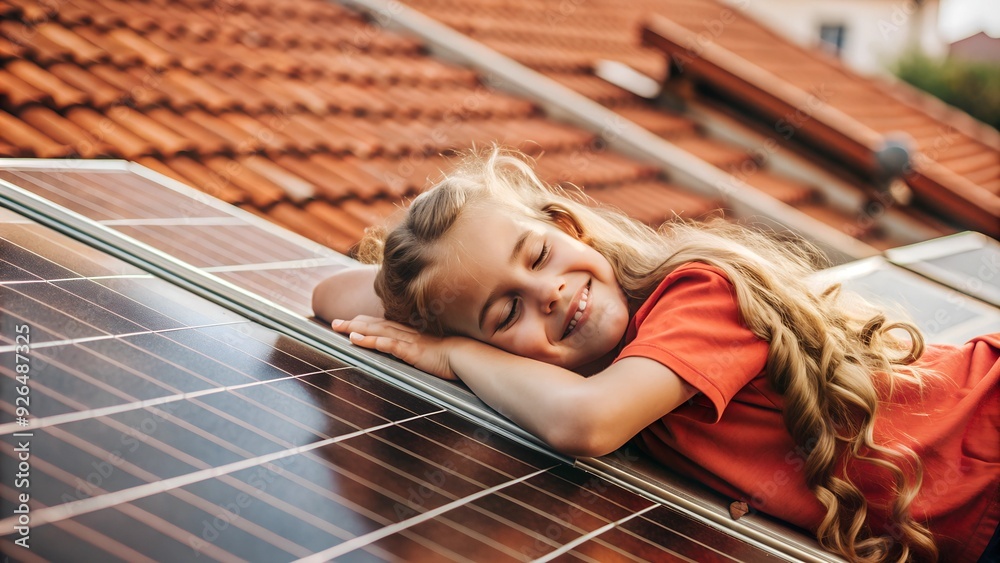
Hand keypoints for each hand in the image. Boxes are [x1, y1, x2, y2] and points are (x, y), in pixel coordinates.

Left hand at [331, 315, 460, 379]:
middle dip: (354, 323)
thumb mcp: (434, 351)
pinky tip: (356, 339)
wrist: (467, 356)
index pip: (384, 324)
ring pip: (377, 331)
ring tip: (338, 327)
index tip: (351, 321)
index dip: (366, 322)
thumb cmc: (454, 356)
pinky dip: (370, 340)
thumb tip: (417, 354)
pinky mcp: (410, 351)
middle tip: (334, 323)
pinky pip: (386, 344)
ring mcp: (408, 341)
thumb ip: (423, 350)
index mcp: (412, 334)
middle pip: (375, 325)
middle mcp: (407, 334)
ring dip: (356, 329)